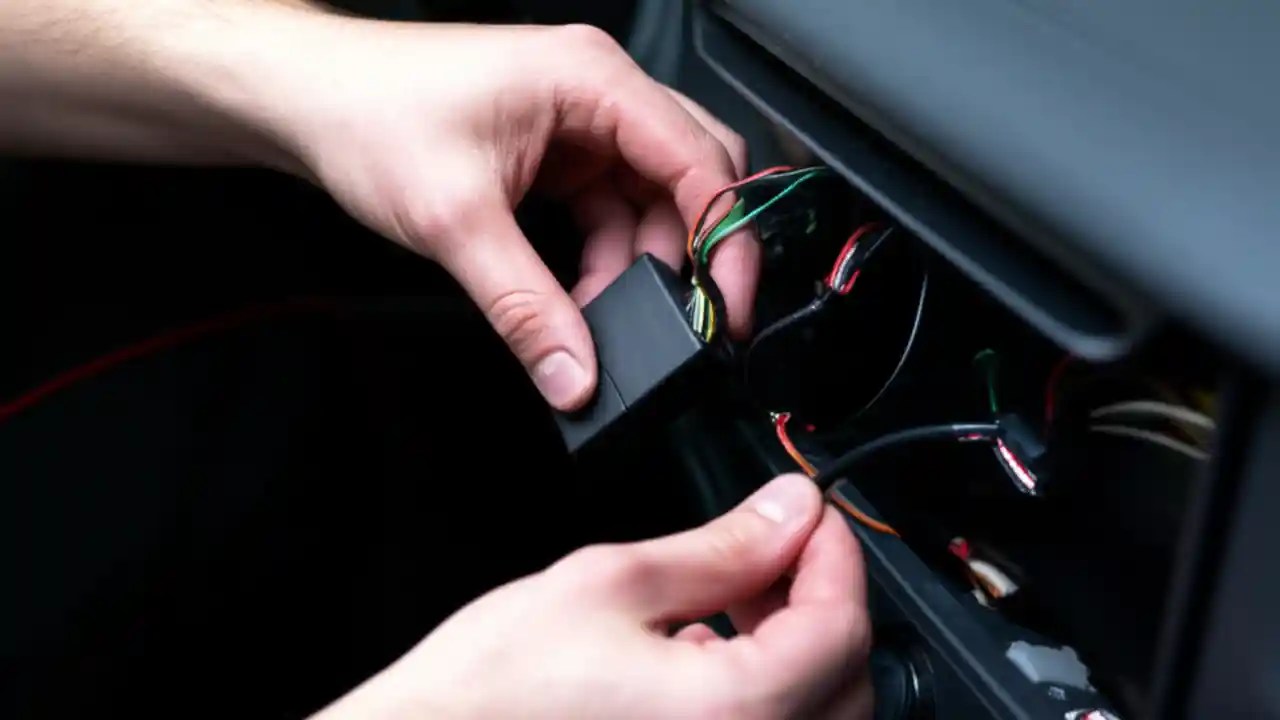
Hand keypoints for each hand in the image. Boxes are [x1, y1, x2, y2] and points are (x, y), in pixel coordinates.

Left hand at [244, 13, 755, 409]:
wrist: (306, 99)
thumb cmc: (369, 111)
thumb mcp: (456, 220)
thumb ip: (525, 306)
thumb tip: (574, 372)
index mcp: (591, 80)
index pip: (700, 158)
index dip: (726, 237)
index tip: (726, 303)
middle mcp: (598, 95)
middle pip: (689, 177)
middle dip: (692, 255)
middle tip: (691, 322)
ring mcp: (580, 126)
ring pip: (651, 204)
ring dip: (641, 269)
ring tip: (609, 326)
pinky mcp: (558, 157)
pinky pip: (609, 214)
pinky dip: (607, 263)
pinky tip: (582, 305)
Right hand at [310, 474, 872, 719]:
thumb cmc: (491, 695)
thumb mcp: (609, 584)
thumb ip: (720, 548)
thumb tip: (787, 511)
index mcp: (735, 714)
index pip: (840, 622)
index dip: (834, 549)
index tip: (810, 510)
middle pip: (844, 675)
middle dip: (819, 597)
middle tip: (773, 545)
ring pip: (816, 713)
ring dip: (796, 647)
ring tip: (733, 598)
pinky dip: (765, 692)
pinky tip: (705, 659)